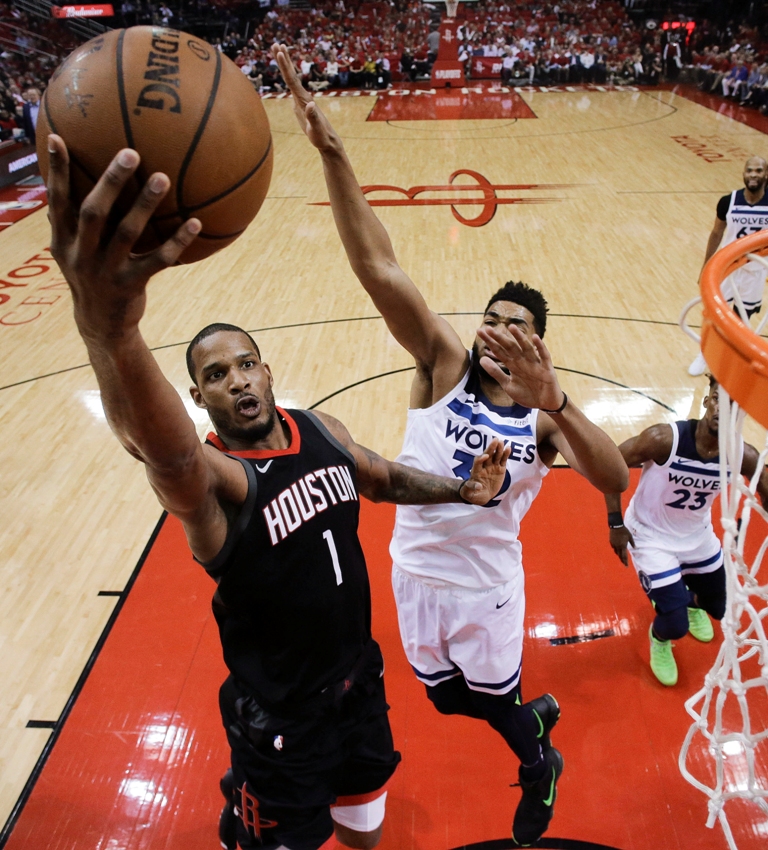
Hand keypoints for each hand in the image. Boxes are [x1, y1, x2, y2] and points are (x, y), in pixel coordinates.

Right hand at [46, 135, 200, 339]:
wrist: (101, 326)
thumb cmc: (90, 277)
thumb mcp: (70, 252)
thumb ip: (68, 221)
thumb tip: (64, 181)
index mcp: (63, 241)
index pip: (57, 200)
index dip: (57, 170)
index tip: (58, 137)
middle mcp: (81, 254)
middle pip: (94, 211)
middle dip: (111, 181)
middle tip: (131, 152)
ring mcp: (106, 271)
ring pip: (127, 233)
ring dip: (145, 204)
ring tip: (163, 177)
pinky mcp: (131, 285)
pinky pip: (158, 260)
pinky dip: (177, 241)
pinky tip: (195, 223)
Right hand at [271, 43, 338, 152]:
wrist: (327, 142)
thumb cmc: (322, 137)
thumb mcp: (316, 129)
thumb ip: (313, 117)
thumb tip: (311, 104)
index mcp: (304, 100)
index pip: (292, 80)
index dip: (285, 66)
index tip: (280, 52)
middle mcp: (303, 96)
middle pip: (291, 74)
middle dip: (284, 59)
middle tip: (276, 43)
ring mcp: (301, 100)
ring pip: (291, 79)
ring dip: (285, 65)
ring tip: (278, 51)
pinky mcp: (300, 104)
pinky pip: (291, 87)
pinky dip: (287, 78)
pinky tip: (285, 74)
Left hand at [459, 438, 511, 504]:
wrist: (482, 495)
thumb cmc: (473, 494)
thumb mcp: (469, 494)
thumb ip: (470, 488)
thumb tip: (478, 486)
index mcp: (476, 471)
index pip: (477, 462)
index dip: (481, 459)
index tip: (485, 457)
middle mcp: (484, 467)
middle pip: (487, 455)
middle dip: (490, 448)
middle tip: (495, 440)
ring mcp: (492, 467)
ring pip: (496, 456)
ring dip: (498, 449)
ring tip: (502, 442)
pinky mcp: (500, 469)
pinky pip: (503, 460)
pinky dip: (505, 454)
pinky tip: (508, 448)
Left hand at [476, 323, 563, 411]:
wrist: (544, 404)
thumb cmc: (527, 393)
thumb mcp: (507, 384)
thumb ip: (496, 372)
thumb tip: (481, 359)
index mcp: (513, 364)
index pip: (499, 350)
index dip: (490, 342)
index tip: (479, 332)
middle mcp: (522, 361)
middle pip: (510, 347)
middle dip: (500, 338)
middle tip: (488, 328)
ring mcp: (535, 363)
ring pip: (526, 348)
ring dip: (520, 338)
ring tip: (511, 327)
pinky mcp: (547, 369)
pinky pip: (544, 356)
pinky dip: (540, 347)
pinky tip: (535, 338)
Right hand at [609, 525, 634, 565]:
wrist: (616, 526)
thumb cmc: (624, 531)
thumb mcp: (630, 537)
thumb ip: (632, 543)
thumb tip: (635, 547)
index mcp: (623, 546)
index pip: (624, 556)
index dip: (625, 561)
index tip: (626, 566)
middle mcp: (618, 546)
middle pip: (620, 556)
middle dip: (622, 560)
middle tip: (624, 563)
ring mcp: (613, 544)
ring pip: (616, 552)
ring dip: (619, 555)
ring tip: (621, 557)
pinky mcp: (611, 542)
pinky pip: (613, 547)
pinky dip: (616, 549)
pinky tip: (617, 549)